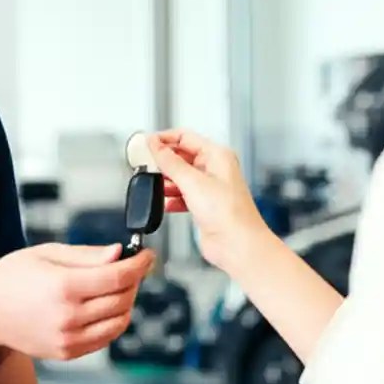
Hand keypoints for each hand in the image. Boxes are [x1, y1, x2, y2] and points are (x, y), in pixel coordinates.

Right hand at [0, 243, 154, 360]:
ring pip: (119, 321)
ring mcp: (68, 338)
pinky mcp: (67, 353)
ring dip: (127, 302)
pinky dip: (114, 321)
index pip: (119, 277)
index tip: (147, 256)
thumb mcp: (47, 253)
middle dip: (134, 280)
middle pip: (123, 299)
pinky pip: (105, 338)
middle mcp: (68, 316)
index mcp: (64, 286)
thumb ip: (87, 255)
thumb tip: (119, 254)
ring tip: (118, 287)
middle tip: (132, 268)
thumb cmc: (11, 277)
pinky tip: (105, 306)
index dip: (140, 265)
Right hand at [146, 129, 272, 275]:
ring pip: (181, 177)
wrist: (238, 245)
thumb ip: (170, 162)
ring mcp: (210, 188)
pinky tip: (166, 203)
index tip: (147, 144)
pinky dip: (172, 198)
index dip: (164, 139)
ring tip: (154, 184)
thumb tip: (155, 145)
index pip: (185, 137)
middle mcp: (215, 169)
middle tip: (146, 164)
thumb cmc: (229, 213)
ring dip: (167, 181)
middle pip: (182, 156)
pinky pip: (183, 195)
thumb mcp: (193, 182)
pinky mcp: (204, 206)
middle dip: (163, 161)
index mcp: (217, 156)